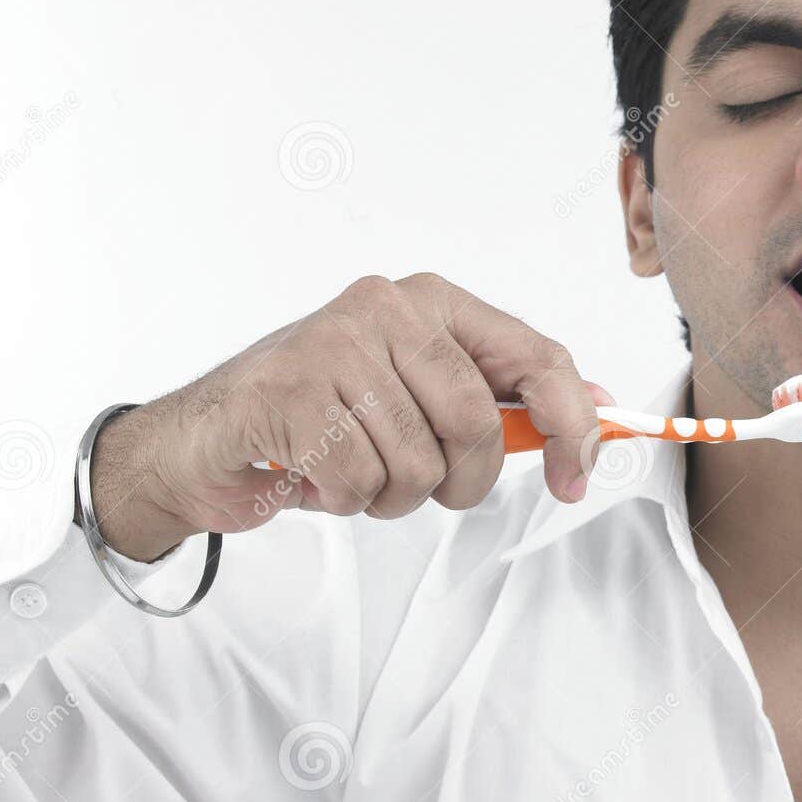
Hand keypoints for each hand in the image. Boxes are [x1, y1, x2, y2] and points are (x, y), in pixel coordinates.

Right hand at [85, 273, 612, 560]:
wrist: (203, 442)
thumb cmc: (322, 419)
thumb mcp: (422, 400)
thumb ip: (502, 400)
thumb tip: (598, 412)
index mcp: (433, 303)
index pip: (537, 357)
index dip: (571, 424)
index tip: (576, 477)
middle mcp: (388, 306)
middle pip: (477, 423)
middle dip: (460, 480)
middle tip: (421, 487)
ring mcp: (335, 342)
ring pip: (419, 462)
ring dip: (390, 494)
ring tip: (349, 468)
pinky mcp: (290, 389)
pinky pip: (361, 481)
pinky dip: (343, 499)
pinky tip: (311, 472)